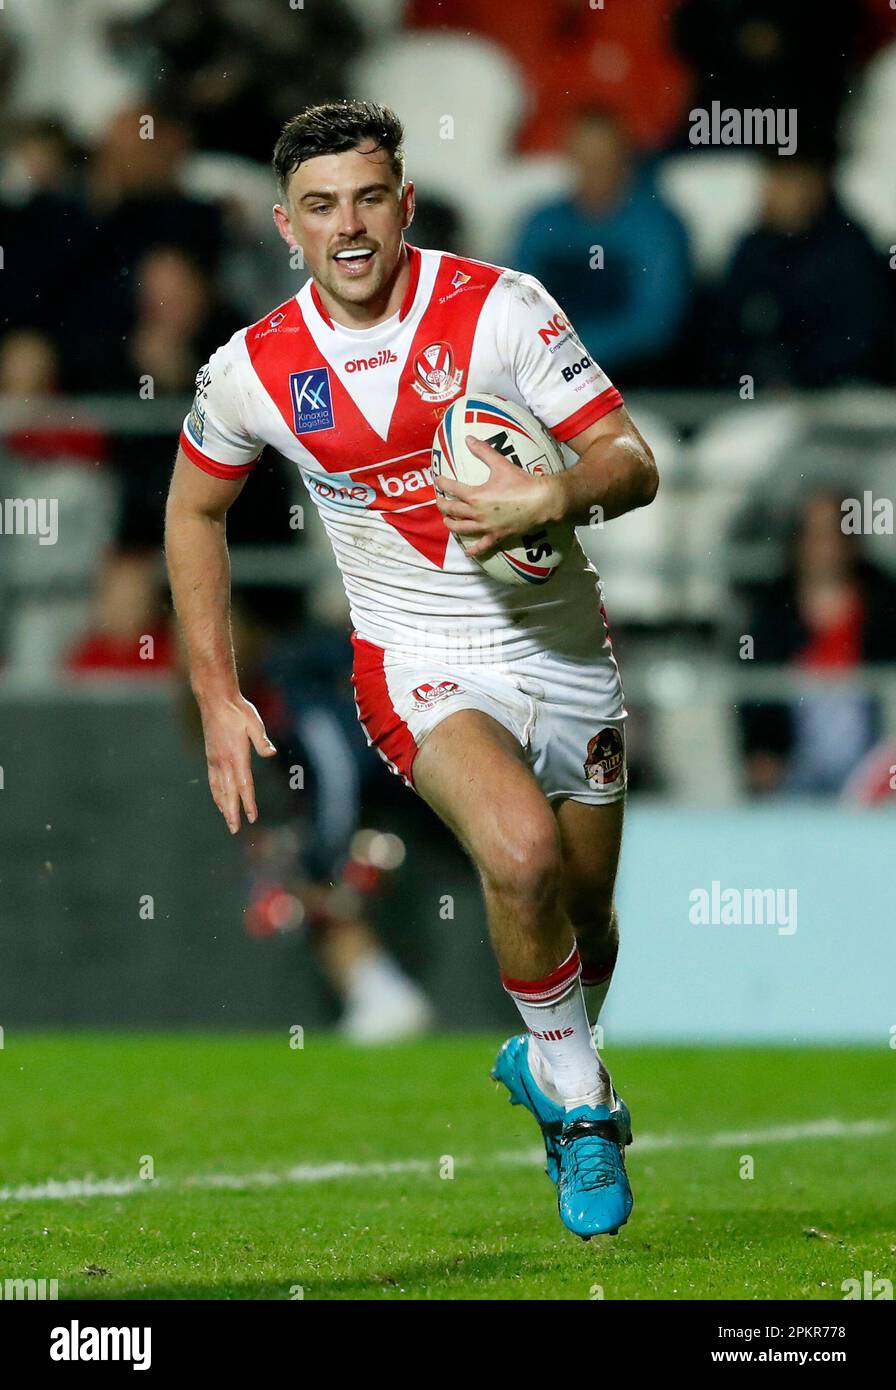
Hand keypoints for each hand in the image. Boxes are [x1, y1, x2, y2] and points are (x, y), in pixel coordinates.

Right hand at [199, 693, 276, 833]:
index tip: (251, 817)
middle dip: (232, 813)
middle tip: (234, 830)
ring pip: (218, 789)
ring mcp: (215, 760)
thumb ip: (261, 740)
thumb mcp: (254, 722)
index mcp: (237, 756)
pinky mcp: (210, 756)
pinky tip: (218, 798)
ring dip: (223, 806)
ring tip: (227, 819)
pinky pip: (213, 780)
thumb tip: (271, 753)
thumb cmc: (237, 710)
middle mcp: (224, 762)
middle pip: (229, 793)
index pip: (244, 785)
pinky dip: (216, 793)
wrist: (215, 699)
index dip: (248, 803)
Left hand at [434, 435, 560, 557]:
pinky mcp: (497, 536)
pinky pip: (482, 546)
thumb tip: (468, 438)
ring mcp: (486, 527)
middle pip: (453, 510)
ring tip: (447, 522)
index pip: (452, 488)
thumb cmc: (521, 482)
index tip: (438, 480)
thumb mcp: (500, 464)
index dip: (443, 483)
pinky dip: (473, 550)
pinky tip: (468, 552)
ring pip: (462, 528)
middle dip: (443, 505)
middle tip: (439, 501)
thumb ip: (483, 451)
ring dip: (452, 525)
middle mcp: (477, 513)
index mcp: (475, 495)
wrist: (541, 501)